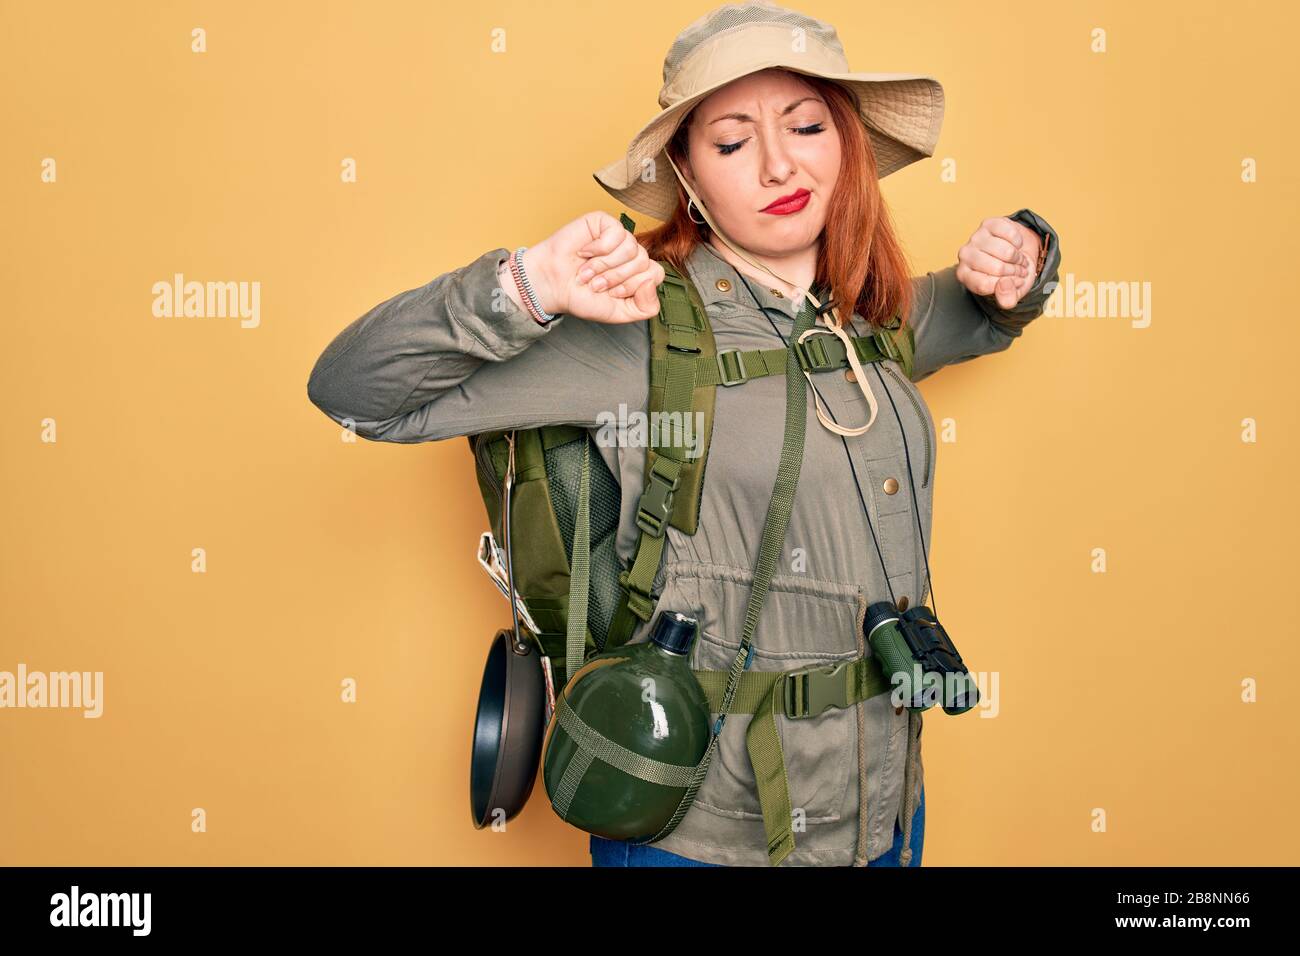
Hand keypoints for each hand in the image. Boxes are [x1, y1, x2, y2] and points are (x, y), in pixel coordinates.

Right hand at [522, 211, 664, 323]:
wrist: (552, 286)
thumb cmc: (582, 297)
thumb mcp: (620, 313)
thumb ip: (647, 307)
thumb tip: (651, 282)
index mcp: (637, 273)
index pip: (655, 274)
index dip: (633, 286)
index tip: (611, 293)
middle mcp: (631, 253)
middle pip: (643, 262)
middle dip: (616, 278)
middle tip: (595, 284)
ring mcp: (618, 237)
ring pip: (630, 248)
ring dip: (604, 265)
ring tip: (587, 272)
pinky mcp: (604, 222)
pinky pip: (616, 233)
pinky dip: (598, 249)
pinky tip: (585, 253)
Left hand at [955, 216, 1041, 309]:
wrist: (1016, 252)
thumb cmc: (1008, 275)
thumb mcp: (1009, 293)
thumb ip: (1007, 298)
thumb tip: (1004, 285)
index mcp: (964, 276)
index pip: (984, 285)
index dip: (1006, 286)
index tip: (1013, 283)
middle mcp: (965, 256)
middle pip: (997, 268)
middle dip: (1015, 271)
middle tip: (1018, 271)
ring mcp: (975, 238)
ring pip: (1006, 251)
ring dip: (1019, 258)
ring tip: (1018, 260)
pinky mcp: (989, 224)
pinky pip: (1010, 234)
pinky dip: (1019, 242)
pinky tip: (1015, 244)